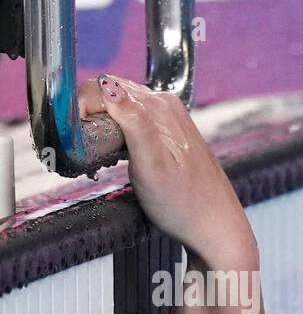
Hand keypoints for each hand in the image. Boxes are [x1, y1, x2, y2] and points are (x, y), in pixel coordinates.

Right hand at [79, 74, 254, 264]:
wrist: (214, 226)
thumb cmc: (185, 205)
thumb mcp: (152, 165)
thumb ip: (133, 123)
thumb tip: (109, 87)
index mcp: (159, 107)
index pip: (102, 86)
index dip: (81, 108)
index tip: (76, 135)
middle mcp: (165, 105)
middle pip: (108, 93)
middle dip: (90, 115)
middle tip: (88, 148)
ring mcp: (169, 117)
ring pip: (118, 106)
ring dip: (102, 124)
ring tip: (104, 154)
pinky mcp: (169, 132)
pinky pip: (131, 119)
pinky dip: (117, 132)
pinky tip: (119, 154)